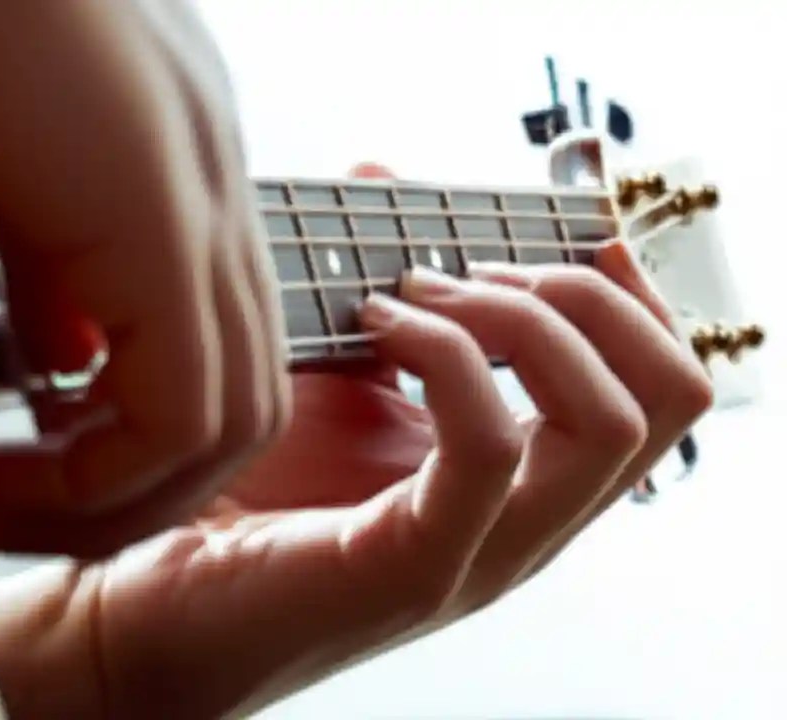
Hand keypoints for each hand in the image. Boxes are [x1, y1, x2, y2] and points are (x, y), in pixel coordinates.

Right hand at [0, 0, 288, 553]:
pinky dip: (100, 468)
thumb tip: (59, 349)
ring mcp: (198, 216)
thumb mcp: (6, 168)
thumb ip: (48, 265)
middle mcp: (212, 208)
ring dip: (114, 500)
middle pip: (243, 407)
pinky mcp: (158, 226)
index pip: (215, 355)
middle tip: (21, 515)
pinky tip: (3, 457)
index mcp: (181, 194)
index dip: (140, 442)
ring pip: (229, 425)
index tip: (31, 460)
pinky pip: (177, 403)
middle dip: (138, 495)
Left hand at [0, 165, 713, 719]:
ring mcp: (482, 550)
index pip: (658, 384)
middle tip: (474, 270)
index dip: (630, 291)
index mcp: (522, 476)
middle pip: (667, 395)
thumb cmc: (241, 489)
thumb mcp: (329, 372)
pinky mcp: (416, 563)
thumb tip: (382, 171)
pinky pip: (489, 445)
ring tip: (425, 291)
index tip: (547, 236)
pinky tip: (375, 323)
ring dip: (527, 322)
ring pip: (608, 423)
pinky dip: (448, 358)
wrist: (153, 591)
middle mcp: (526, 520)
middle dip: (587, 296)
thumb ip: (374, 285)